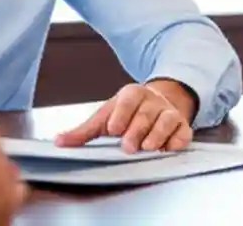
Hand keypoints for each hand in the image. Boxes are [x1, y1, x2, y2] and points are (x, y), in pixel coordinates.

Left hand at [54, 80, 196, 153]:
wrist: (158, 104)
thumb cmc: (127, 114)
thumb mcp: (105, 118)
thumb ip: (83, 132)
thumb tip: (59, 142)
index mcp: (132, 94)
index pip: (127, 100)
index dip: (121, 114)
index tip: (113, 129)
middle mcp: (153, 100)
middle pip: (147, 113)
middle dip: (137, 130)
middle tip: (128, 147)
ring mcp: (169, 113)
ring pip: (167, 121)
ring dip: (157, 135)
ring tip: (147, 148)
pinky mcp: (182, 127)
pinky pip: (183, 132)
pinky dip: (177, 141)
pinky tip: (168, 149)